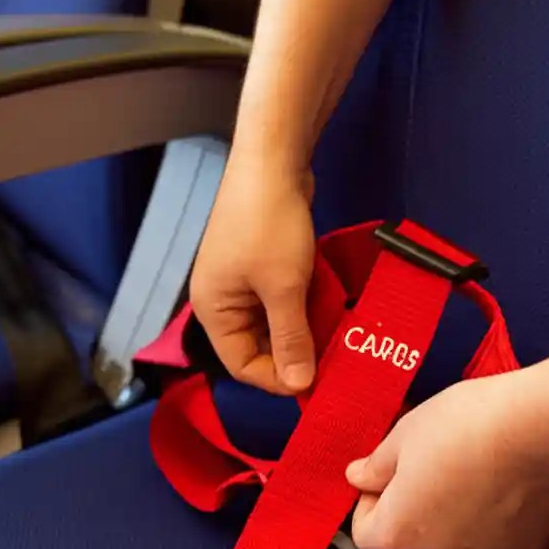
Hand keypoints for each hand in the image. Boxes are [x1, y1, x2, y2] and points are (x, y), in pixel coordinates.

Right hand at [190, 152, 316, 394]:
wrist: (272, 162)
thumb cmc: (269, 227)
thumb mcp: (284, 289)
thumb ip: (291, 339)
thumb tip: (300, 386)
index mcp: (213, 310)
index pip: (240, 365)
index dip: (277, 378)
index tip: (315, 381)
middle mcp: (222, 299)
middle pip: (257, 345)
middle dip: (293, 352)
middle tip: (332, 358)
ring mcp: (241, 279)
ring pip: (274, 321)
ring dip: (303, 327)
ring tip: (335, 332)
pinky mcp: (262, 262)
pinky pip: (282, 298)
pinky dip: (304, 304)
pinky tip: (329, 304)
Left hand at [346, 374, 548, 548]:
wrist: (538, 428)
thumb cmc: (467, 426)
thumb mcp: (405, 434)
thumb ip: (376, 466)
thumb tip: (359, 478)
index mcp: (398, 534)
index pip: (365, 534)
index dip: (371, 501)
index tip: (388, 476)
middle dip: (407, 517)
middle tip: (424, 474)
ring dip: (445, 528)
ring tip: (463, 482)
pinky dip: (483, 535)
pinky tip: (492, 499)